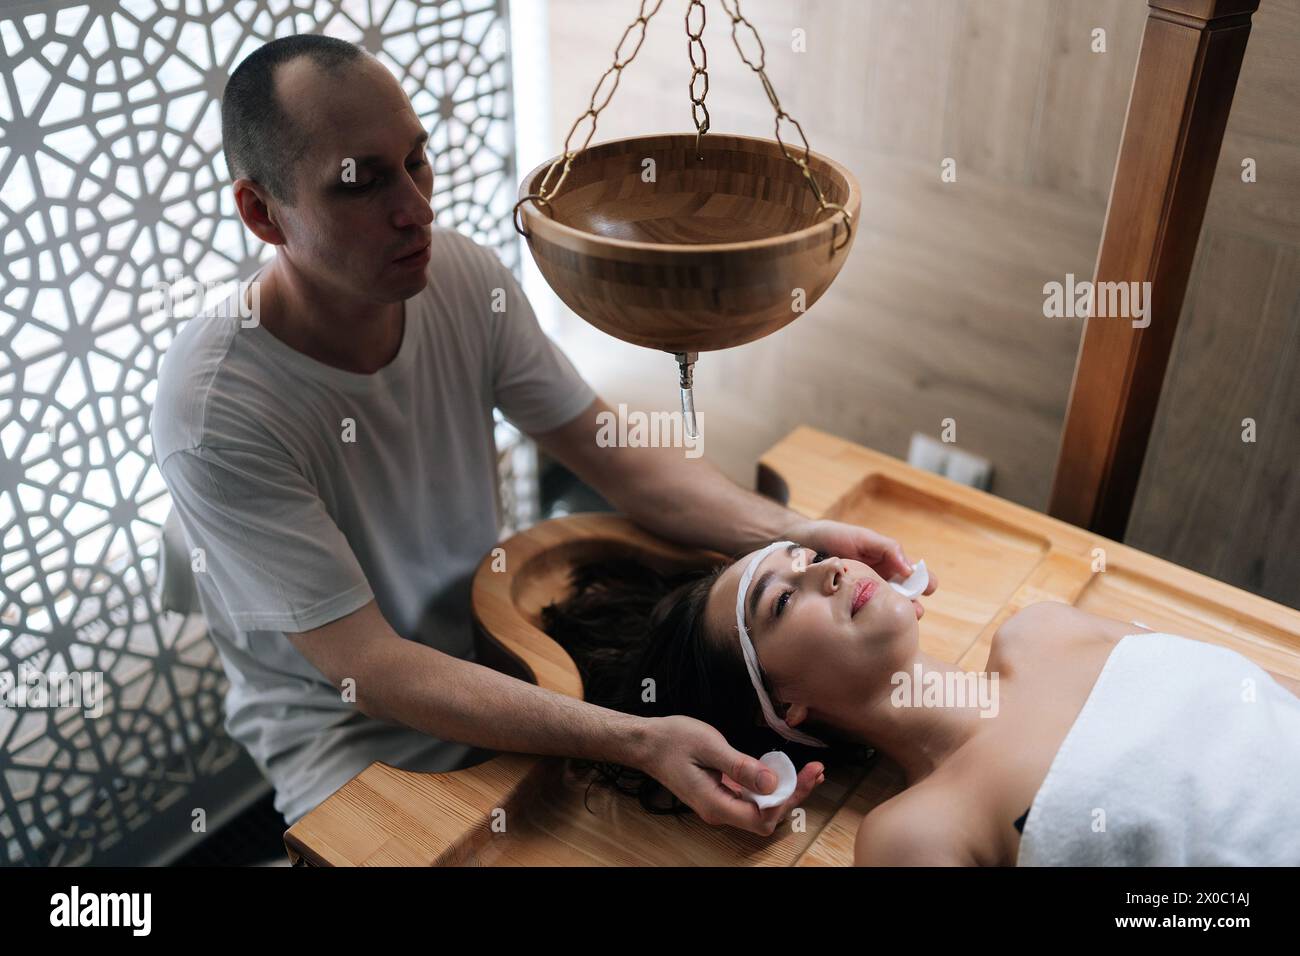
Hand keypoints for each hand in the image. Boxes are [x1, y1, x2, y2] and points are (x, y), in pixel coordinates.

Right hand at [637, 714, 824, 835]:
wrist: (647, 743)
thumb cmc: (673, 740)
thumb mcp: (709, 745)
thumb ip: (741, 766)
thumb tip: (773, 783)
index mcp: (715, 804)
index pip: (763, 818)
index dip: (789, 800)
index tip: (807, 774)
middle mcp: (719, 810)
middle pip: (767, 817)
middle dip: (794, 795)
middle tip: (815, 770)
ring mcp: (720, 804)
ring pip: (761, 809)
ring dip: (786, 792)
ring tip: (808, 771)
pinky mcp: (721, 794)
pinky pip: (751, 798)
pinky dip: (771, 787)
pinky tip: (784, 772)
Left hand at [781, 517, 937, 618]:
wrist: (795, 547)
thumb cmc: (830, 538)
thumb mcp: (860, 538)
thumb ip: (886, 548)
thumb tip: (909, 567)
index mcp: (886, 566)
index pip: (913, 577)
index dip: (925, 582)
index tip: (929, 587)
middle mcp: (879, 585)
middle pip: (905, 601)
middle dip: (913, 607)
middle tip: (912, 611)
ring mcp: (862, 600)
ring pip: (885, 614)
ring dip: (894, 618)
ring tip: (894, 621)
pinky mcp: (846, 612)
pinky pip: (863, 621)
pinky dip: (870, 624)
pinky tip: (870, 628)